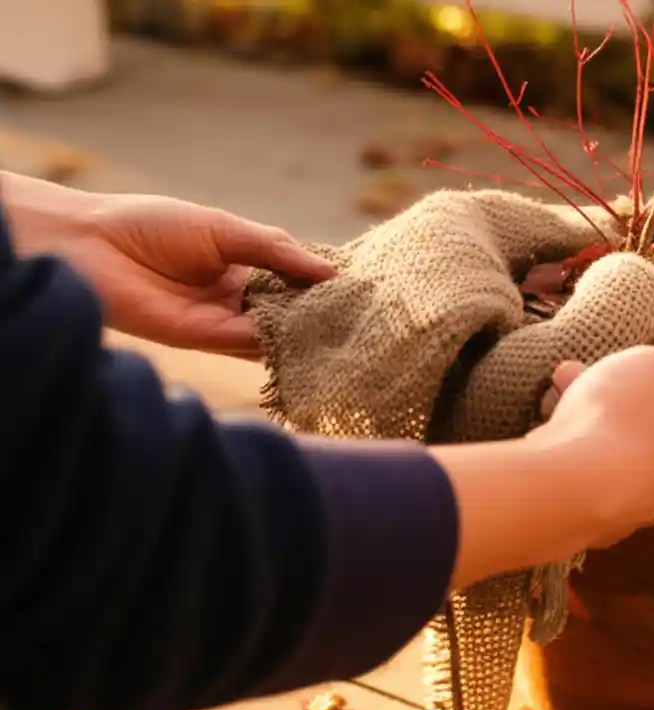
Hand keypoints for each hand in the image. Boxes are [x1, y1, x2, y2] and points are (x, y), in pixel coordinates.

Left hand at [2, 172, 333, 357]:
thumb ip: (276, 249)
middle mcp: (238, 295)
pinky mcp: (205, 339)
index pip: (296, 277)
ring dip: (306, 331)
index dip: (326, 282)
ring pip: (276, 331)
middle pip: (292, 309)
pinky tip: (307, 336)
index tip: (363, 286)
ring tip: (346, 329)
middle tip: (364, 315)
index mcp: (244, 263)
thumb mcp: (225, 229)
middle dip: (323, 312)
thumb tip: (330, 271)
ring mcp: (223, 318)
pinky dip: (278, 342)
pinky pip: (250, 344)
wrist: (91, 244)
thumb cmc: (152, 225)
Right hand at [532, 347, 653, 547]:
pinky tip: (548, 442)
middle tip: (575, 377)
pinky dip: (569, 462)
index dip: (649, 385)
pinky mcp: (594, 528)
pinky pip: (584, 485)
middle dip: (611, 405)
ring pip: (610, 458)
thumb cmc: (617, 416)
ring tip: (554, 398)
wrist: (567, 486)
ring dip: (586, 428)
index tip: (622, 372)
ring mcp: (633, 512)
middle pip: (642, 434)